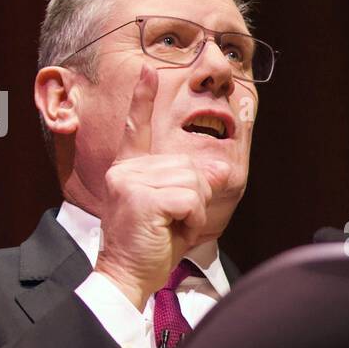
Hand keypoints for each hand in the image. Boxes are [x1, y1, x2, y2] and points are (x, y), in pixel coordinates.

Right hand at [92, 64, 230, 309]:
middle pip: (187, 164)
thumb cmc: (151, 246)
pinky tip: (173, 231)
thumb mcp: (177, 210)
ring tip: (171, 227)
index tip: (148, 72)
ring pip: (192, 181)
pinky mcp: (141, 197)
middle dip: (195, 196)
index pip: (136, 129)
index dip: (143, 99)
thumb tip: (222, 168)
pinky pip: (189, 198)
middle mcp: (126, 170)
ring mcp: (131, 181)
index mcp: (129, 169)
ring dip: (193, 210)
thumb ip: (194, 185)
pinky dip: (192, 219)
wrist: (127, 276)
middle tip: (174, 221)